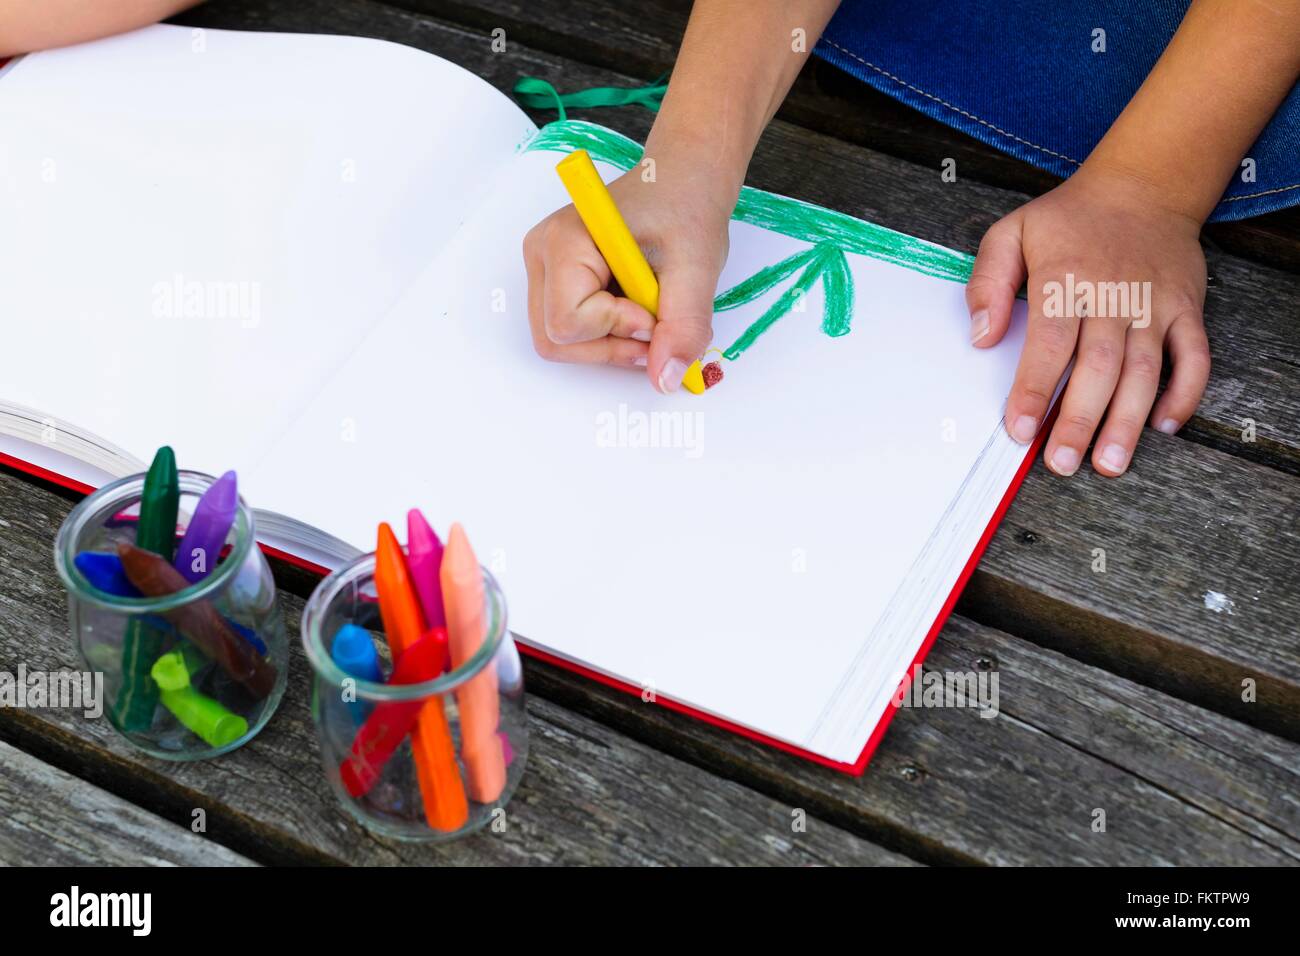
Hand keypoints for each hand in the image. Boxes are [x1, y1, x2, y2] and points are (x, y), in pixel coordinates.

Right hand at [522, 159, 733, 392]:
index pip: (567, 323)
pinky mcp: (556, 280)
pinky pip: (571, 332)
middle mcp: (542, 253)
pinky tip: (636, 310)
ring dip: (610, 344)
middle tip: (656, 322)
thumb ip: (682, 325)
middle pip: (556, 340)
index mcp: (564, 239)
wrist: (684, 180)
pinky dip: (608, 335)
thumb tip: (666, 379)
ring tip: (649, 314)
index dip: (616, 329)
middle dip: (611, 345)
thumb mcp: (696, 267)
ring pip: (560, 342)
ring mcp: (544, 268)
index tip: (654, 311)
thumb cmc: (686, 206)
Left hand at [966, 164, 1210, 476]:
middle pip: (1099, 366)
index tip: (1020, 428)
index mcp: (1065, 278)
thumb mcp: (1011, 233)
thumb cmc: (1068, 220)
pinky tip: (1163, 426)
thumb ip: (988, 283)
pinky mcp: (1185, 309)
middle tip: (1061, 462)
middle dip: (1080, 419)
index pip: (1050, 342)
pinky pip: (1194, 356)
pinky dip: (1185, 393)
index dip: (1036, 388)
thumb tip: (981, 336)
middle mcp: (1113, 295)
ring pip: (1145, 370)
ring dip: (1127, 420)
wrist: (1142, 187)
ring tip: (1109, 463)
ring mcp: (1154, 304)